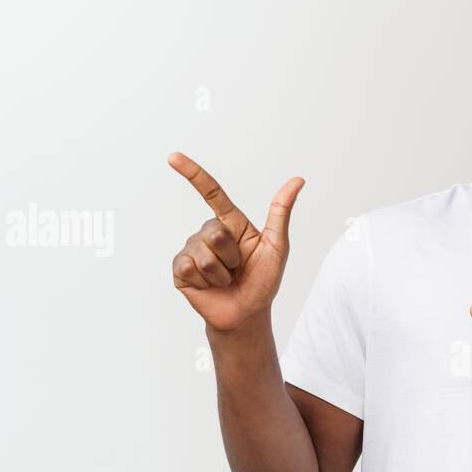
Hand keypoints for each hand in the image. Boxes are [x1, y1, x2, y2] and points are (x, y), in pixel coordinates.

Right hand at [168, 152, 304, 332]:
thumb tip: (298, 180)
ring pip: (204, 255)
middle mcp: (208, 233)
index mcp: (231, 223)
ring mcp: (192, 250)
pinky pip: (190, 268)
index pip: (211, 193)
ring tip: (226, 280)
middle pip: (215, 234)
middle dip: (232, 258)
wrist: (248, 313)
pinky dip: (206, 282)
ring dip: (222, 274)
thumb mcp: (277, 246)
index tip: (174, 158)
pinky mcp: (180, 270)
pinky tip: (210, 287)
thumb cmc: (264, 280)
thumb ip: (281, 212)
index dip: (192, 174)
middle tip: (238, 269)